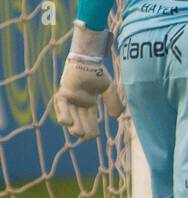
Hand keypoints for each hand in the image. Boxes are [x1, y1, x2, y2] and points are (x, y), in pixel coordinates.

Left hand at [53, 23, 123, 140]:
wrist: (88, 60)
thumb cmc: (96, 72)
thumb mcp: (108, 89)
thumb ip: (113, 102)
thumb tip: (117, 117)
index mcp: (89, 104)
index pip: (91, 119)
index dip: (92, 128)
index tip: (96, 136)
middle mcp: (78, 104)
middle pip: (80, 120)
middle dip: (83, 129)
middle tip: (86, 137)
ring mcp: (70, 99)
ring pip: (70, 116)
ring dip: (73, 125)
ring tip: (77, 133)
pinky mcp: (63, 93)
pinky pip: (61, 105)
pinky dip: (63, 114)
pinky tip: (66, 123)